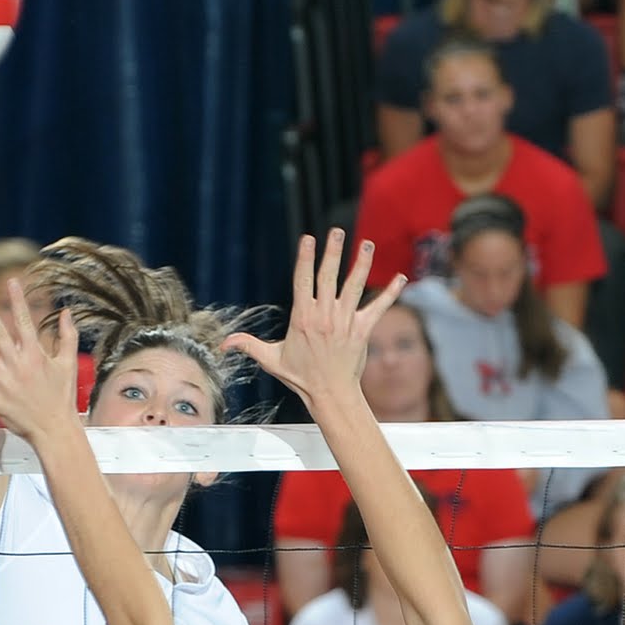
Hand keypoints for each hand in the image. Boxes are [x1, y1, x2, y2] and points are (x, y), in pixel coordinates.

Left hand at [0, 280, 80, 448]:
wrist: (56, 430)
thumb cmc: (62, 397)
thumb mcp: (68, 365)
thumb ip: (68, 337)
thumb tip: (67, 312)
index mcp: (35, 355)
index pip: (25, 322)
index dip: (18, 300)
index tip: (12, 281)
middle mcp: (18, 366)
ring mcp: (4, 384)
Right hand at [223, 231, 405, 410]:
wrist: (330, 394)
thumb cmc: (300, 377)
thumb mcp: (271, 360)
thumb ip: (249, 346)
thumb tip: (223, 344)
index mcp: (303, 318)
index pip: (303, 281)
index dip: (305, 258)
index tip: (308, 239)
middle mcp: (324, 316)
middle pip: (328, 277)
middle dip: (332, 252)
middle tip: (336, 231)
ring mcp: (345, 322)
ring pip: (354, 286)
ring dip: (361, 264)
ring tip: (367, 244)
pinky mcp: (362, 330)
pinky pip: (378, 307)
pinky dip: (391, 293)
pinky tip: (401, 277)